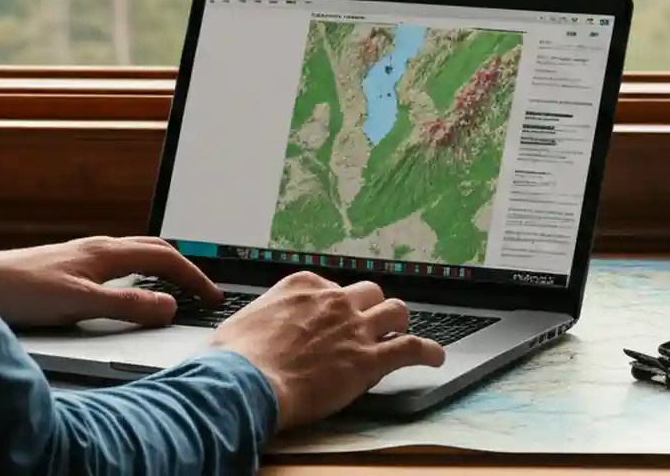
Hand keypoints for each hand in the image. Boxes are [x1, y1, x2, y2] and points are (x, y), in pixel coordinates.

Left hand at [0, 236, 220, 328]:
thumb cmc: (22, 289)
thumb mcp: (82, 302)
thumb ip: (128, 305)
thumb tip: (170, 306)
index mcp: (107, 253)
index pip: (166, 258)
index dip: (194, 277)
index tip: (212, 296)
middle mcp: (99, 248)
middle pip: (156, 250)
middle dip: (186, 268)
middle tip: (204, 291)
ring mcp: (85, 255)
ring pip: (137, 254)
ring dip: (164, 268)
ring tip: (179, 287)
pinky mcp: (71, 267)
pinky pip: (120, 264)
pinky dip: (141, 274)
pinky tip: (132, 289)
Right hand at [208, 271, 445, 430]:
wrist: (244, 382)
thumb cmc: (234, 359)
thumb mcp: (243, 323)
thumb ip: (263, 319)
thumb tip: (252, 332)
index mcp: (302, 286)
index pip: (332, 287)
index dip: (336, 305)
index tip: (335, 318)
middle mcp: (333, 300)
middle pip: (368, 293)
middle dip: (371, 307)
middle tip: (369, 324)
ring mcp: (354, 327)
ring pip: (395, 311)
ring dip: (399, 324)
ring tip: (401, 334)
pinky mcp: (369, 359)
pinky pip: (411, 348)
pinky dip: (427, 352)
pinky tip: (434, 357)